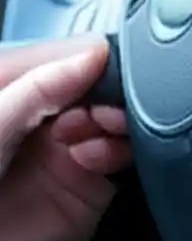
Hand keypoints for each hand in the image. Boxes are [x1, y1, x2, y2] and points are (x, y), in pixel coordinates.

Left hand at [0, 35, 131, 240]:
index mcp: (18, 88)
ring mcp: (68, 151)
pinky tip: (94, 156)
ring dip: (118, 122)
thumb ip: (40, 88)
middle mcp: (46, 117)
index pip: (70, 56)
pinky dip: (121, 154)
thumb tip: (95, 52)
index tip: (109, 64)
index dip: (96, 59)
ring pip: (119, 122)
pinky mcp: (87, 187)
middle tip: (108, 104)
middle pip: (102, 89)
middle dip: (112, 93)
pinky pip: (124, 161)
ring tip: (102, 128)